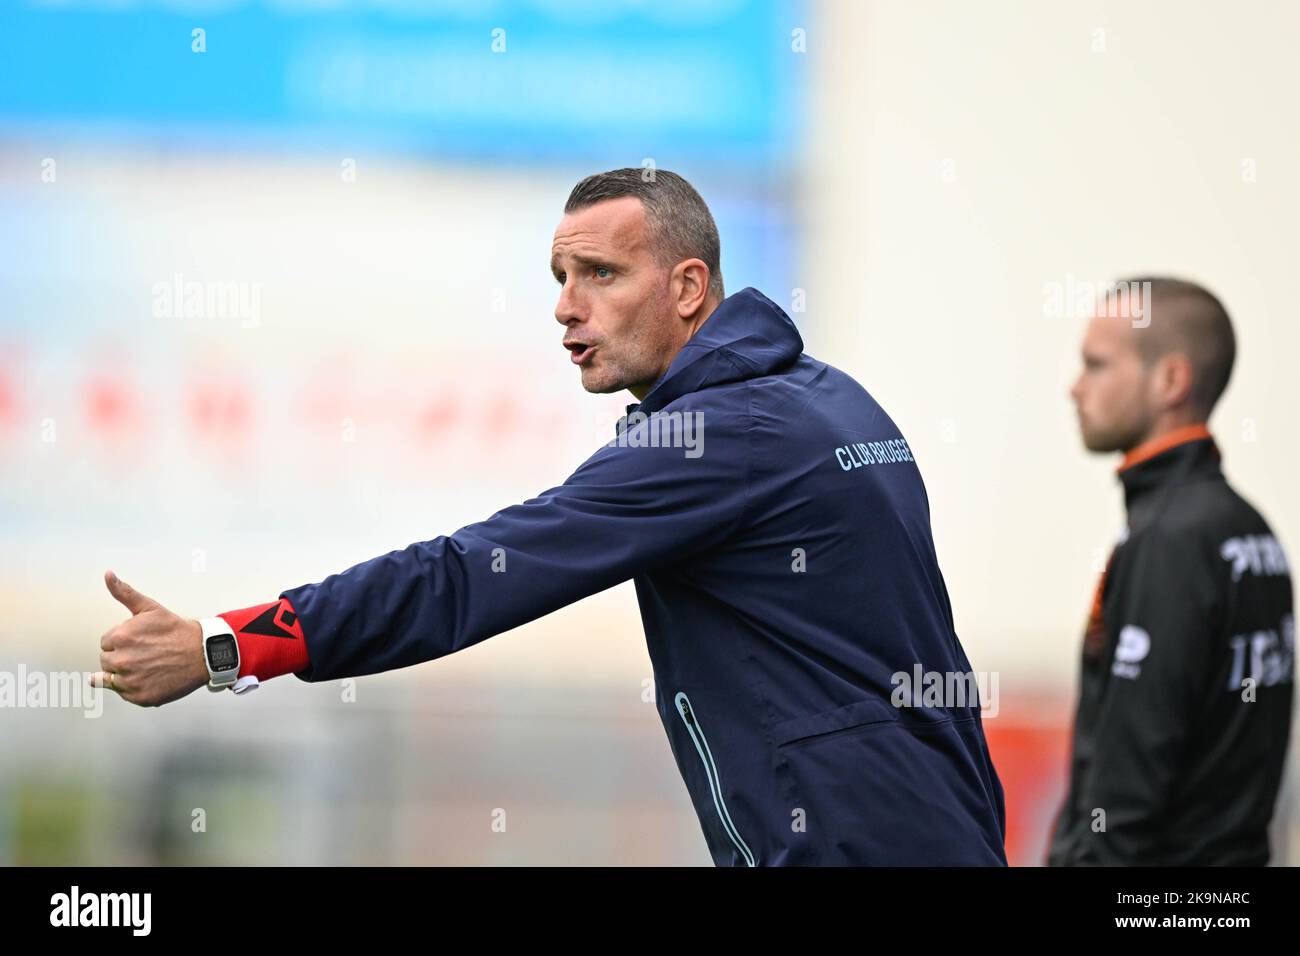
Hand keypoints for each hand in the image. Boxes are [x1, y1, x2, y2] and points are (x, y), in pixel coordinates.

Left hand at [92, 570, 211, 706]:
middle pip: (107, 662)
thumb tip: (107, 574)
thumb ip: (124, 592)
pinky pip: (125, 694)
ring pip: (113, 679)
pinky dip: (135, 688)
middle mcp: (121, 660)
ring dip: (125, 673)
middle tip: (146, 654)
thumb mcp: (150, 608)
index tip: (140, 641)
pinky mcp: (140, 697)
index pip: (106, 643)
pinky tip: (150, 677)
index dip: (122, 641)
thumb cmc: (176, 630)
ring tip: (147, 666)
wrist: (203, 652)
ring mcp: (130, 681)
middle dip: (122, 657)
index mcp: (120, 637)